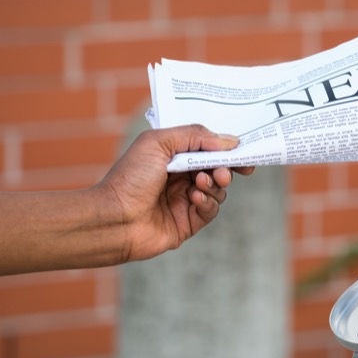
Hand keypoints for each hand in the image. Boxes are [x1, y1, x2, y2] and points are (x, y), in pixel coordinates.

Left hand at [95, 124, 255, 263]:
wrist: (114, 218)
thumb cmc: (130, 177)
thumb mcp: (159, 143)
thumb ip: (194, 135)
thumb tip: (229, 140)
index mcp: (173, 157)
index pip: (207, 149)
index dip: (226, 149)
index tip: (243, 149)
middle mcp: (180, 178)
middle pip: (218, 169)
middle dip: (225, 168)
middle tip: (224, 171)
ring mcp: (185, 200)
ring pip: (218, 190)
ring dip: (215, 184)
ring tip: (201, 183)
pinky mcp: (188, 222)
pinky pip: (211, 210)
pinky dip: (208, 202)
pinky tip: (194, 198)